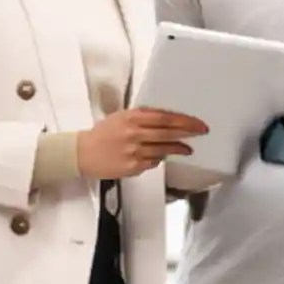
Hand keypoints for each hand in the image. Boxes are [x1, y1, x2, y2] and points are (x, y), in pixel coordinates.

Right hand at [76, 108, 208, 179]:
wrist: (82, 153)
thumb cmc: (104, 133)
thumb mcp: (122, 117)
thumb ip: (144, 117)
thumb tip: (170, 118)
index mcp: (132, 118)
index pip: (165, 118)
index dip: (184, 121)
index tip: (198, 123)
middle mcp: (134, 134)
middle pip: (168, 133)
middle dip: (189, 132)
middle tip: (202, 132)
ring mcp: (134, 152)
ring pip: (164, 150)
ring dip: (179, 149)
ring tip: (187, 149)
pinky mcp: (132, 167)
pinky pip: (154, 162)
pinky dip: (160, 158)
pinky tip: (161, 155)